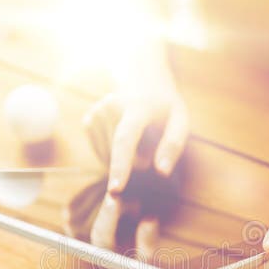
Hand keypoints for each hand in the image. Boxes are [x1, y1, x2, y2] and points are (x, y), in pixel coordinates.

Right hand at [83, 81, 187, 251]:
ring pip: (108, 157)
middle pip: (118, 154)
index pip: (125, 139)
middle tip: (151, 150)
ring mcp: (96, 113)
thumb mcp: (180, 120)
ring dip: (126, 160)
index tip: (116, 189)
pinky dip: (114, 155)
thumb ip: (173, 145)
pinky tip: (124, 139)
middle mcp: (111, 107)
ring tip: (139, 139)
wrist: (142, 79)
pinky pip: (101, 153)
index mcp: (136, 107)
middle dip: (136, 164)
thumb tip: (161, 172)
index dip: (121, 166)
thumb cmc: (165, 105)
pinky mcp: (88, 121)